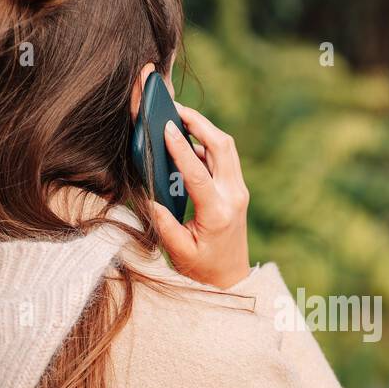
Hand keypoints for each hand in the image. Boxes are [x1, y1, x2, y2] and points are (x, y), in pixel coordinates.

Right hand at [149, 104, 250, 288]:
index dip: (181, 148)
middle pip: (222, 147)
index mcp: (217, 213)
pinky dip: (207, 143)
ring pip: (226, 147)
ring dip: (205, 128)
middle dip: (200, 122)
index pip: (198, 173)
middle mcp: (233, 197)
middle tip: (175, 108)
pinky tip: (187, 139)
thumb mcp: (178, 251)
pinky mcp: (237, 189)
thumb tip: (150, 196)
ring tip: (179, 116)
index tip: (166, 126)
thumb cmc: (201, 269)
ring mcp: (239, 191)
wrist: (230, 279)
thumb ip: (164, 224)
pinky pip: (224, 157)